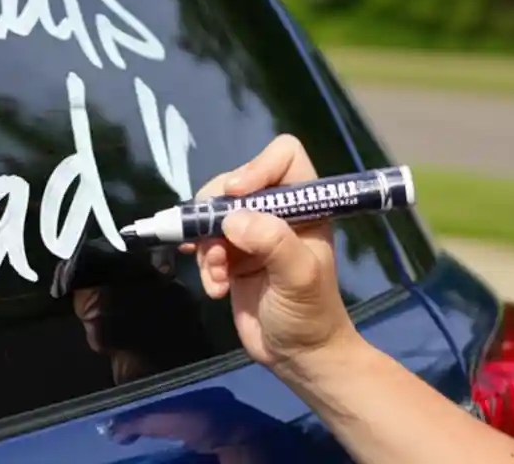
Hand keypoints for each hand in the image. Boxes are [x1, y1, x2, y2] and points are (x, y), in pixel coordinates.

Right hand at [184, 135, 357, 369]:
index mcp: (305, 206)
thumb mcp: (299, 277)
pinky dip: (203, 264)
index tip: (235, 194)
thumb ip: (272, 242)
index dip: (257, 167)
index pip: (283, 157)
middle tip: (213, 241)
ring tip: (217, 276)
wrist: (298, 358)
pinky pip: (204, 245)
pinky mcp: (230, 257)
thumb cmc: (310, 315)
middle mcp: (277, 213)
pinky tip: (215, 289)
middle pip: (234, 183)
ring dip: (206, 245)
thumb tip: (232, 218)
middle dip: (216, 212)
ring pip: (212, 215)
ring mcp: (251, 235)